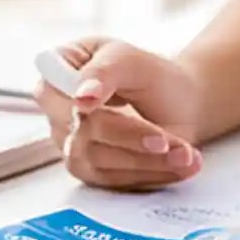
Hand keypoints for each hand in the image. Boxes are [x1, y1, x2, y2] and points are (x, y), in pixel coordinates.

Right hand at [34, 38, 204, 189]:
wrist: (179, 103)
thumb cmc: (150, 75)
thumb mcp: (130, 59)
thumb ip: (104, 72)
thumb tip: (81, 98)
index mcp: (57, 72)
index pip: (54, 92)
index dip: (78, 103)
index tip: (97, 108)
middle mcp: (59, 112)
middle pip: (82, 132)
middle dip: (130, 137)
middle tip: (165, 140)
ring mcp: (73, 145)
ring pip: (102, 161)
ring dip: (148, 160)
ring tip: (185, 153)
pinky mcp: (94, 172)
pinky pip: (118, 180)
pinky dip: (153, 173)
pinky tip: (181, 164)